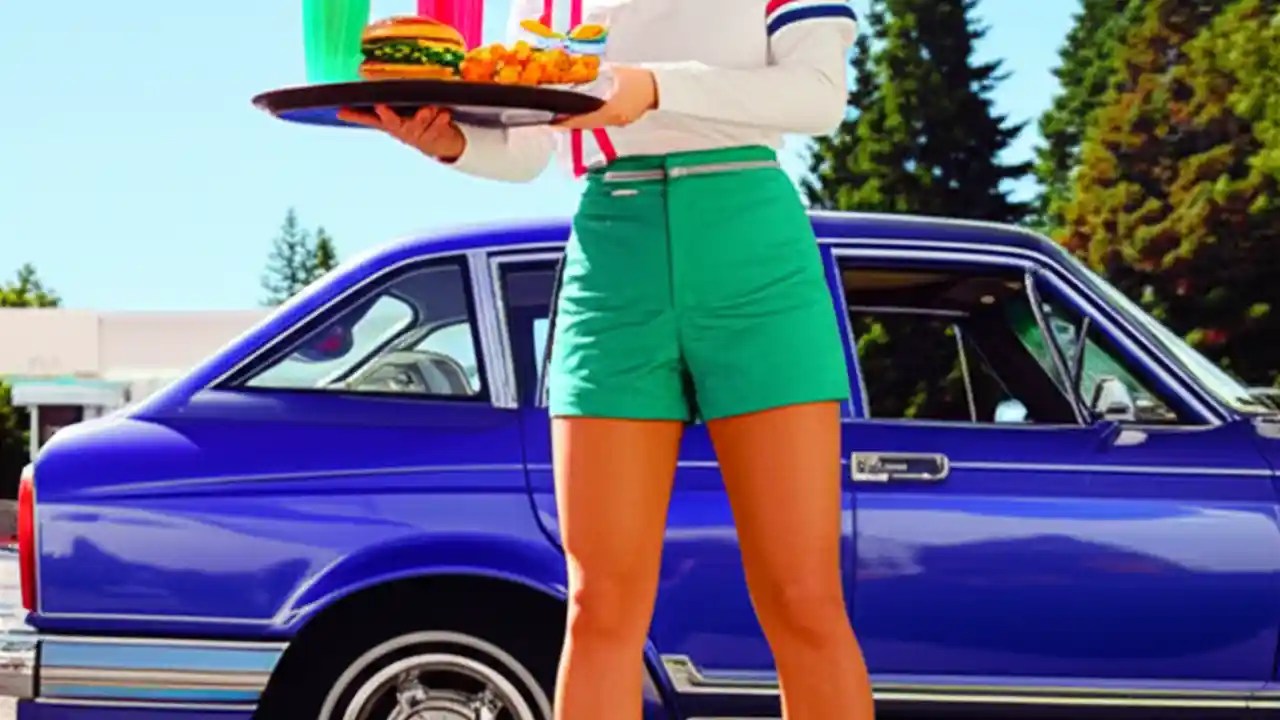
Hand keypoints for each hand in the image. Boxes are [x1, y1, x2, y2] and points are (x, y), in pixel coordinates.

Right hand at [337, 105, 465, 161]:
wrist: (438, 144)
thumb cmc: (410, 126)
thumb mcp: (388, 121)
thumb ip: (366, 114)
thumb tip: (338, 110)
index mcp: (388, 124)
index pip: (369, 119)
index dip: (357, 115)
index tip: (345, 110)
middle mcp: (402, 130)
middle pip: (393, 123)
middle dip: (388, 115)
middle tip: (381, 106)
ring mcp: (419, 132)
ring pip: (418, 123)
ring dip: (421, 116)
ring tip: (427, 108)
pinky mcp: (437, 132)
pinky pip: (439, 125)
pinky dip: (442, 118)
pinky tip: (444, 113)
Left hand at [554, 65, 656, 129]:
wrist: (659, 87)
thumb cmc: (639, 78)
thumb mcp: (614, 73)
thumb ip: (595, 75)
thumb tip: (577, 73)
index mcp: (610, 109)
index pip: (582, 118)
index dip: (566, 120)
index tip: (551, 120)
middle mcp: (612, 119)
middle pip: (584, 124)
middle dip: (568, 122)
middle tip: (551, 119)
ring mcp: (617, 122)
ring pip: (591, 125)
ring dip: (577, 122)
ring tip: (561, 117)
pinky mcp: (620, 121)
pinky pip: (600, 122)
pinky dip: (588, 120)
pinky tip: (580, 115)